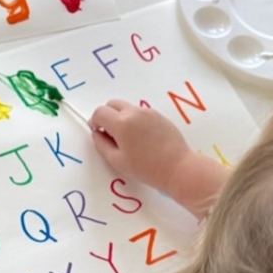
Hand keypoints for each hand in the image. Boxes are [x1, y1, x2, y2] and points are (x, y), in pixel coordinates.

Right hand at [89, 100, 228, 219]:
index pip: (100, 112)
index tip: (99, 133)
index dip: (95, 122)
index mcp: (121, 123)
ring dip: (122, 117)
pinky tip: (143, 138)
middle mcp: (134, 112)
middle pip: (112, 104)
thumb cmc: (146, 168)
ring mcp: (148, 112)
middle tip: (111, 135)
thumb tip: (97, 134)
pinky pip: (141, 113)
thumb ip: (102, 144)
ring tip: (129, 139)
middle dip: (107, 116)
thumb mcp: (117, 161)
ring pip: (127, 108)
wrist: (177, 168)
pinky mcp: (159, 115)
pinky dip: (135, 120)